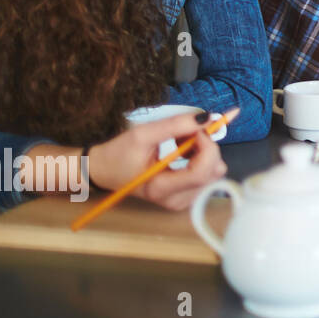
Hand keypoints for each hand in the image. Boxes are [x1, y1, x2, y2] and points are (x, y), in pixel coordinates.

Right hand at [88, 113, 226, 211]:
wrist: (104, 171)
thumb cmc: (118, 154)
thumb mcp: (142, 135)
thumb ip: (176, 126)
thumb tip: (207, 117)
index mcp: (161, 189)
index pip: (201, 172)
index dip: (207, 146)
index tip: (197, 128)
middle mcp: (176, 200)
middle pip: (213, 171)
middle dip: (205, 146)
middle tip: (184, 132)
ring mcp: (183, 199)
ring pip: (214, 170)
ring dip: (203, 150)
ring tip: (178, 141)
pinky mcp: (187, 194)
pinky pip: (208, 172)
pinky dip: (200, 155)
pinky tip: (181, 149)